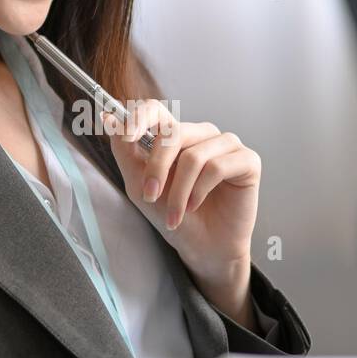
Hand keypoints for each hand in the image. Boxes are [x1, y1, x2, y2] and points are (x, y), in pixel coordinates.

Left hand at [101, 101, 259, 283]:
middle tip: (150, 195)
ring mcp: (226, 145)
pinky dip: (200, 191)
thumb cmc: (174, 215)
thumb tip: (109, 118)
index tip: (126, 136)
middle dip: (156, 167)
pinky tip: (196, 205)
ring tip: (176, 213)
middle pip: (174, 133)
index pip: (157, 110)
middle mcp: (202, 134)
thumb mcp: (140, 184)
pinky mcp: (247, 160)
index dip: (139, 117)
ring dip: (178, 191)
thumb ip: (125, 151)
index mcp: (176, 136)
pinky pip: (217, 166)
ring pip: (194, 155)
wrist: (202, 247)